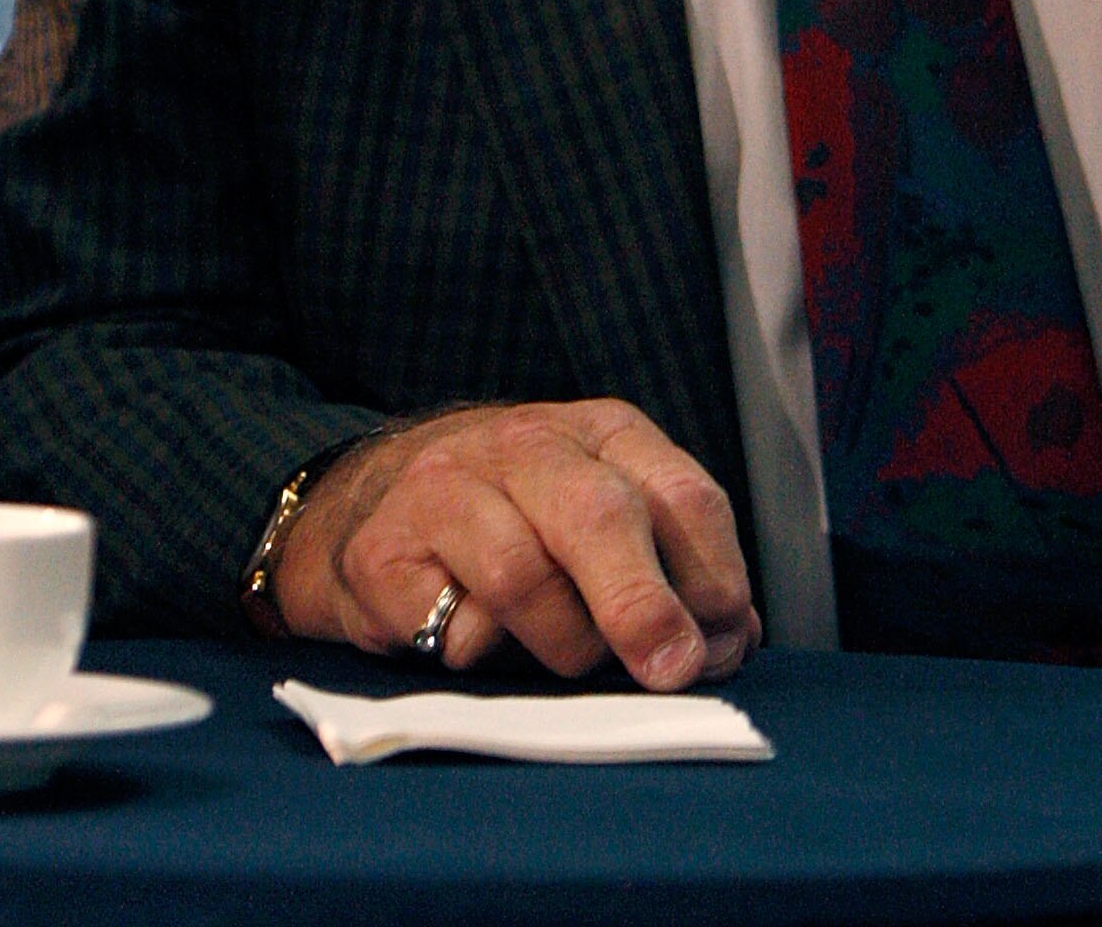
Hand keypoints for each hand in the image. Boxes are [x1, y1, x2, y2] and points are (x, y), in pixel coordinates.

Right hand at [270, 398, 761, 690]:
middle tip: (670, 669)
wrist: (371, 499)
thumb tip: (731, 643)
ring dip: (560, 643)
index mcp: (601, 433)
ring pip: (523, 576)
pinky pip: (447, 625)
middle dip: (643, 604)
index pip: (681, 492)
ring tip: (560, 659)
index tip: (726, 641)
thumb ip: (669, 572)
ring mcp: (445, 488)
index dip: (714, 575)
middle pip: (599, 516)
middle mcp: (525, 444)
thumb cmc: (515, 521)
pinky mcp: (381, 551)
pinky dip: (476, 654)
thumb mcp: (601, 520)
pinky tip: (475, 643)